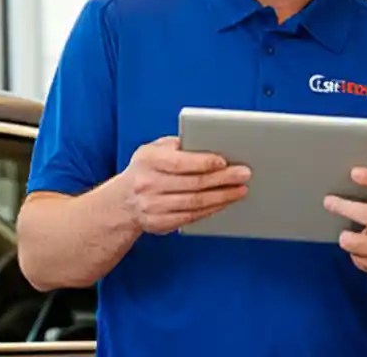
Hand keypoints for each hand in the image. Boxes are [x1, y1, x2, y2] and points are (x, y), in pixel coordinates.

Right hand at [120, 136, 250, 234]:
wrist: (122, 202)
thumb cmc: (146, 169)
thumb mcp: (153, 149)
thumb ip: (177, 145)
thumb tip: (208, 143)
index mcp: (148, 160)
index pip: (180, 162)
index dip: (204, 162)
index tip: (224, 161)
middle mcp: (148, 184)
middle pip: (192, 183)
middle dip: (222, 179)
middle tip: (243, 174)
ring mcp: (153, 206)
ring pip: (194, 202)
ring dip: (222, 196)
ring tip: (240, 189)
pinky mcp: (159, 224)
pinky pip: (191, 217)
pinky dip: (211, 209)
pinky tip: (225, 202)